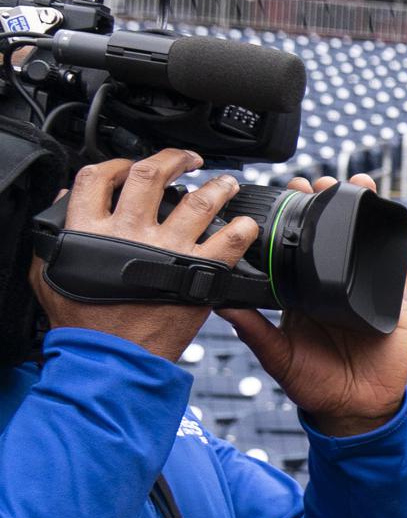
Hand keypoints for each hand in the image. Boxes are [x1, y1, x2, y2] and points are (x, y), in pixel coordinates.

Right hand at [28, 151, 260, 361]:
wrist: (112, 357)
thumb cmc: (84, 322)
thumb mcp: (51, 273)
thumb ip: (55, 237)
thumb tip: (65, 203)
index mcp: (90, 230)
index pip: (98, 177)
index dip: (117, 164)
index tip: (133, 166)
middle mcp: (130, 233)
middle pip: (152, 175)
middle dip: (173, 159)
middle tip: (190, 161)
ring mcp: (168, 251)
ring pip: (198, 201)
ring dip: (217, 187)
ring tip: (227, 184)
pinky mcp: (198, 273)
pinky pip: (229, 241)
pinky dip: (241, 229)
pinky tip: (245, 224)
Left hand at [220, 177, 406, 437]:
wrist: (353, 407)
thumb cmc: (312, 385)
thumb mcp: (275, 355)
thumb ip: (254, 330)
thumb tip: (222, 303)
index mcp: (301, 293)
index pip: (296, 245)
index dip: (293, 216)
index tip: (287, 190)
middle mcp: (332, 286)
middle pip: (331, 235)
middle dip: (327, 203)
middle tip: (319, 181)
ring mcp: (363, 290)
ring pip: (365, 241)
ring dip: (364, 211)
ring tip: (360, 183)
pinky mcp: (391, 301)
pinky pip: (401, 266)